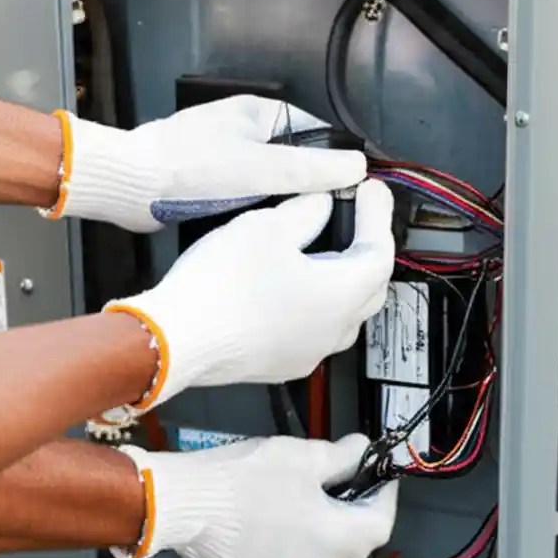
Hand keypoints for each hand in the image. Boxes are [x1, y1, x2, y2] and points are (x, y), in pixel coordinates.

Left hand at [41, 95, 364, 231]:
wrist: (129, 186)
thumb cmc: (189, 167)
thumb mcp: (262, 168)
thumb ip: (312, 168)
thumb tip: (357, 167)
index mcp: (258, 112)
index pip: (315, 132)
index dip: (334, 159)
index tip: (351, 188)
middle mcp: (243, 130)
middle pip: (294, 159)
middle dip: (306, 185)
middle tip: (323, 213)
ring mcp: (225, 156)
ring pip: (270, 182)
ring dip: (277, 201)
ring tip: (291, 223)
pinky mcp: (208, 181)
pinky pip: (245, 196)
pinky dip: (253, 210)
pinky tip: (258, 228)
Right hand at [106, 179, 394, 411]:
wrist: (176, 341)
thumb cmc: (223, 283)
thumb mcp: (268, 226)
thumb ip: (307, 210)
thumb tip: (322, 204)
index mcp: (342, 296)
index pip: (381, 252)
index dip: (378, 216)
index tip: (372, 191)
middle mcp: (334, 332)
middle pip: (371, 287)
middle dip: (368, 250)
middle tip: (358, 219)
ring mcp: (307, 354)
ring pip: (344, 314)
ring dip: (343, 282)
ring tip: (327, 252)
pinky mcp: (280, 365)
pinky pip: (314, 332)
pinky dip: (316, 305)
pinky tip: (293, 288)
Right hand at [113, 434, 398, 557]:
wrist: (187, 506)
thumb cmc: (248, 480)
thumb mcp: (304, 456)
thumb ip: (342, 454)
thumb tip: (362, 448)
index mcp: (338, 541)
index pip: (382, 522)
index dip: (385, 493)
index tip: (377, 469)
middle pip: (357, 540)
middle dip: (358, 506)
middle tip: (349, 473)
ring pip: (327, 549)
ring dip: (331, 520)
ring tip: (315, 486)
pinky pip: (299, 555)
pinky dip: (304, 533)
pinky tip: (286, 506)